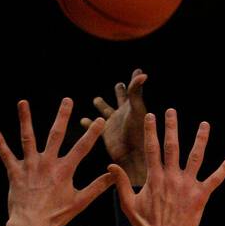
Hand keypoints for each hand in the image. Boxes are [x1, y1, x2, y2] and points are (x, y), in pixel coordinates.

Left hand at [0, 99, 112, 225]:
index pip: (82, 148)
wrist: (31, 225)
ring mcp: (30, 166)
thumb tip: (113, 176)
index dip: (93, 133)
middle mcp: (47, 163)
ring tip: (22, 102)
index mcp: (64, 170)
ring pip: (28, 138)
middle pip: (56, 135)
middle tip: (67, 100)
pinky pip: (6, 156)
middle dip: (62, 116)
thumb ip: (97, 187)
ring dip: (25, 119)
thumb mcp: (80, 202)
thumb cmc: (55, 215)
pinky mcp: (15, 172)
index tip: (100, 121)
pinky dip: (0, 144)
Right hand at [80, 69, 147, 183]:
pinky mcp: (105, 133)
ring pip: (105, 111)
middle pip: (120, 98)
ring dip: (101, 105)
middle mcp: (123, 113)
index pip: (134, 88)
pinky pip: (94, 126)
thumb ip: (136, 91)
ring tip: (96, 99)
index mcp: (132, 105)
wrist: (132, 155)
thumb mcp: (136, 109)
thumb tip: (142, 73)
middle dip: (120, 91)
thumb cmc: (138, 132)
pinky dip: (88, 123)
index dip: (135, 79)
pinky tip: (82, 120)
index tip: (138, 70)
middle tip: (119, 84)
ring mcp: (113, 123)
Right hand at [108, 110, 224, 225]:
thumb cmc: (145, 225)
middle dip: (171, 126)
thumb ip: (120, 183)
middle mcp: (171, 177)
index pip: (151, 148)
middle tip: (172, 110)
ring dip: (200, 139)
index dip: (151, 130)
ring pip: (195, 157)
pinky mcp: (201, 196)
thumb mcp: (128, 204)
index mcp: (154, 178)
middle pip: (172, 146)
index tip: (151, 116)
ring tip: (204, 125)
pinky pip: (215, 179)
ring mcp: (187, 185)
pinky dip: (224, 168)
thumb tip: (110, 166)